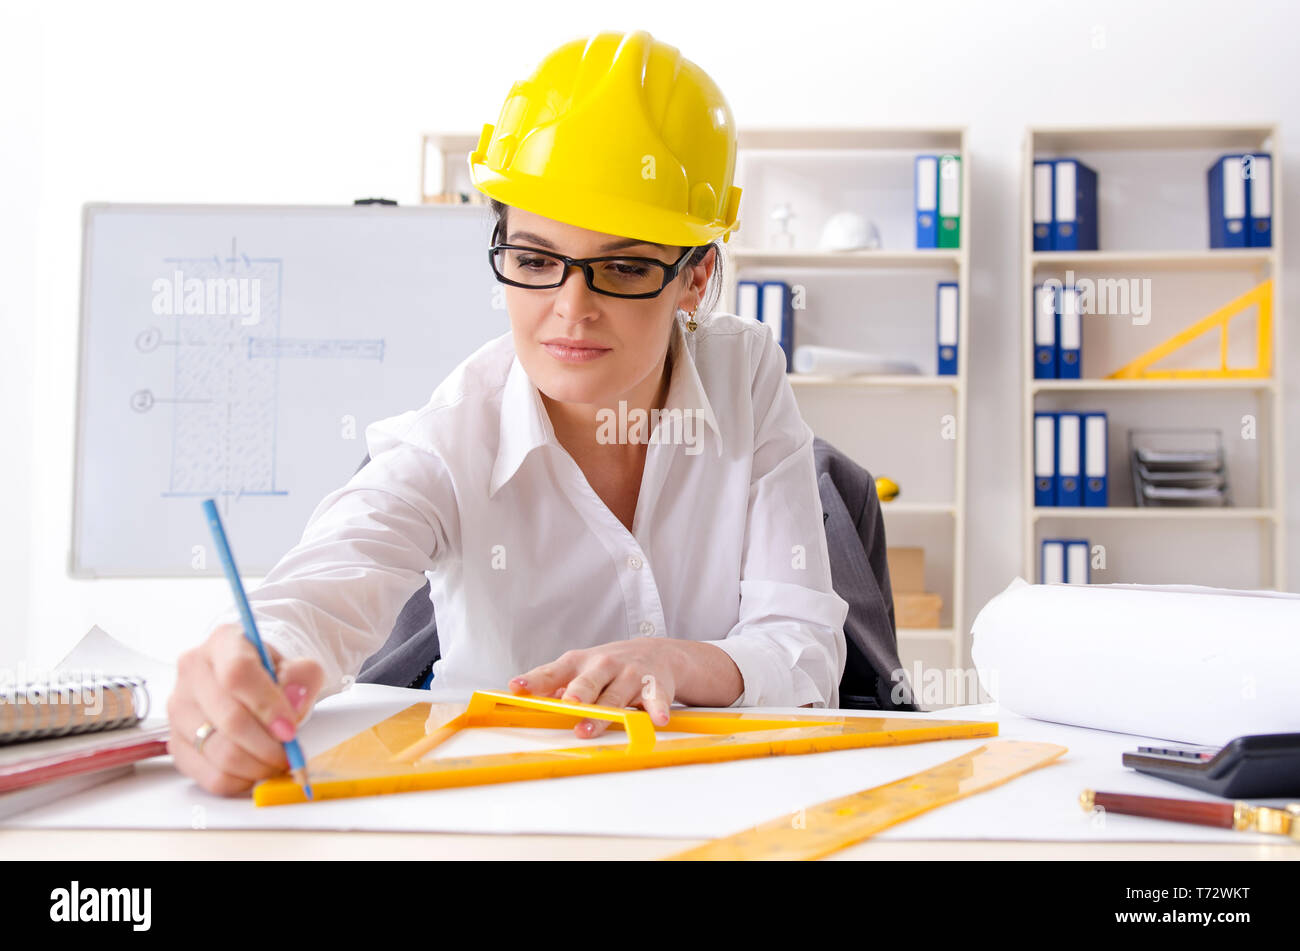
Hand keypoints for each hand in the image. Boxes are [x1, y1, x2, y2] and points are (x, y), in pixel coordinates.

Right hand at [167, 623, 324, 795]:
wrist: (251, 685)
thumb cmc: (273, 676)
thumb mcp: (298, 667)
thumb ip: (303, 678)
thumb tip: (292, 700)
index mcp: (223, 642)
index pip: (238, 674)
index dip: (267, 706)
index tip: (290, 729)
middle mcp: (191, 671)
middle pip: (229, 719)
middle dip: (268, 745)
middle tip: (291, 755)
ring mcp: (178, 708)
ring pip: (219, 751)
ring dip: (257, 766)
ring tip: (277, 763)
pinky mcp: (175, 743)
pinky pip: (208, 775)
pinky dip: (239, 781)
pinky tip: (256, 770)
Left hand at [508, 640, 677, 738]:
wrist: (658, 652)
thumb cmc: (610, 666)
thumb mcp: (581, 668)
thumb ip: (555, 684)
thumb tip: (524, 700)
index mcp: (580, 663)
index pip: (552, 672)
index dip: (534, 681)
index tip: (518, 688)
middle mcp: (604, 665)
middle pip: (587, 682)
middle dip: (577, 693)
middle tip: (568, 704)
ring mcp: (630, 675)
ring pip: (615, 696)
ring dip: (603, 714)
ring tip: (587, 729)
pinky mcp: (654, 685)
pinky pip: (655, 698)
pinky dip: (656, 709)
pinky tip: (656, 720)